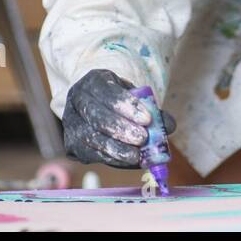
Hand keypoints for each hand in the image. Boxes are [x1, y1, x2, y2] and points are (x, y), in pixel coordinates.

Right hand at [62, 68, 177, 168]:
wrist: (95, 109)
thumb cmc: (118, 102)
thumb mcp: (134, 97)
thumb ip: (152, 109)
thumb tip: (169, 126)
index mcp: (93, 80)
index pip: (108, 92)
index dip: (127, 106)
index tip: (147, 119)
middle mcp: (77, 99)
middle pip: (97, 116)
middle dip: (121, 129)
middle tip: (143, 139)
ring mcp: (71, 122)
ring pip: (91, 138)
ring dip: (116, 149)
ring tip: (137, 155)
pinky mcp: (71, 144)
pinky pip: (91, 154)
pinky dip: (112, 159)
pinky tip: (128, 160)